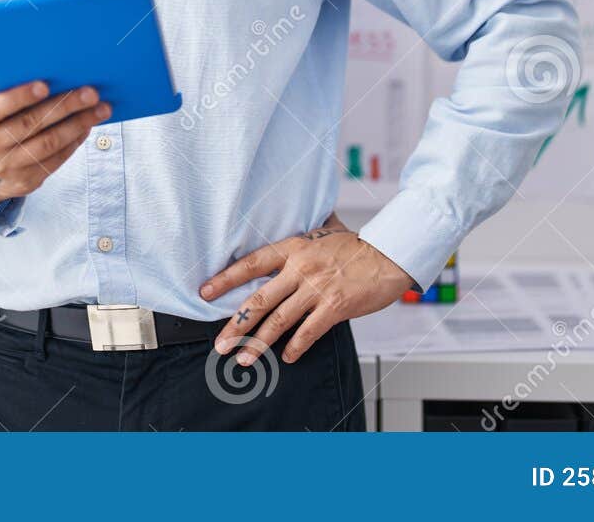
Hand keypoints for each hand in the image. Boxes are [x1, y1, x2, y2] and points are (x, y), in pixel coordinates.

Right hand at [0, 80, 109, 207]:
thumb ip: (11, 97)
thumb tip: (57, 79)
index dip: (19, 97)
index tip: (44, 85)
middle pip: (30, 124)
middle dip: (64, 106)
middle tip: (90, 93)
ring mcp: (6, 168)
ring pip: (48, 143)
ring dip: (78, 124)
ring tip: (100, 109)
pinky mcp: (26, 182)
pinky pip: (56, 159)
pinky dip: (75, 140)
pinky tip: (87, 125)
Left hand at [199, 217, 413, 364]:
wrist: (388, 255)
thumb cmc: (355, 246)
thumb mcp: (321, 234)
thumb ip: (299, 242)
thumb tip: (282, 240)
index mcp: (293, 248)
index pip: (251, 264)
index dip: (226, 278)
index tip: (204, 292)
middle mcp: (301, 268)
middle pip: (259, 299)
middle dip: (236, 325)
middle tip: (219, 344)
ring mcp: (318, 288)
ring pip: (279, 320)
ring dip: (259, 343)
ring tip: (243, 359)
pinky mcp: (335, 307)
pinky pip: (308, 332)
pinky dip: (295, 347)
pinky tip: (286, 358)